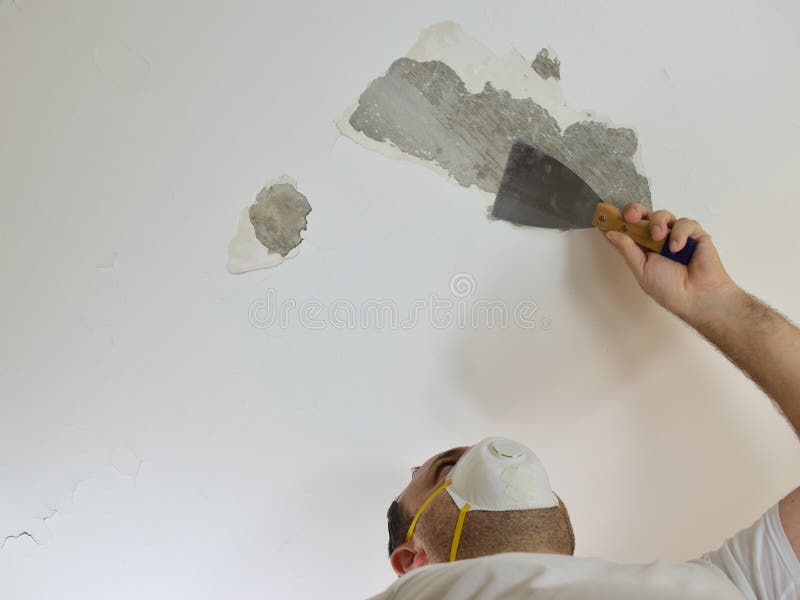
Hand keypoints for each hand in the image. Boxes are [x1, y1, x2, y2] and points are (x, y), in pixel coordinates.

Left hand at [604, 203, 737, 322]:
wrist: (697, 297)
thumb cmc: (669, 289)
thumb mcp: (641, 269)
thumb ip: (627, 249)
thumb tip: (610, 233)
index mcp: (641, 249)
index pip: (625, 230)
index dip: (615, 221)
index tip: (602, 214)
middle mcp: (656, 240)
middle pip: (642, 216)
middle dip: (634, 212)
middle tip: (630, 217)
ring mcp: (675, 235)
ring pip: (662, 215)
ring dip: (657, 223)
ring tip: (658, 237)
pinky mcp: (694, 234)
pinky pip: (685, 223)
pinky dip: (679, 233)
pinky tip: (677, 248)